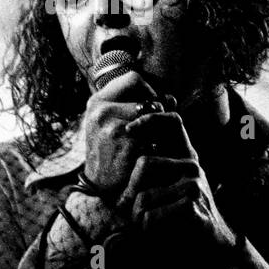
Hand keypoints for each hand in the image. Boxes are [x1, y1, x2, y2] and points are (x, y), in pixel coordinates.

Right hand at [81, 70, 161, 194]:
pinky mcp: (129, 145)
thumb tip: (171, 98)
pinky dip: (160, 147)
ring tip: (154, 144)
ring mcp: (115, 128)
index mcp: (97, 102)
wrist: (100, 189)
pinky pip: (158, 137)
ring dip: (161, 132)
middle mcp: (102, 112)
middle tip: (157, 131)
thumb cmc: (108, 153)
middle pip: (150, 101)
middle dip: (159, 116)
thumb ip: (132, 106)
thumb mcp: (108, 124)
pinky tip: (153, 156)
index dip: (149, 91)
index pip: (134, 79)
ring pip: (157, 119)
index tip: (153, 107)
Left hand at [116, 112, 238, 268]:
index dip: (150, 118)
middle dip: (130, 191)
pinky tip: (156, 233)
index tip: (129, 130)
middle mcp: (192, 166)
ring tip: (146, 226)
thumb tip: (125, 154)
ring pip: (144, 197)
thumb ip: (152, 172)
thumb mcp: (169, 187)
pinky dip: (147, 229)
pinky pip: (151, 216)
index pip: (173, 122)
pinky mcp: (193, 206)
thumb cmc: (183, 217)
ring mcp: (194, 184)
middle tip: (128, 209)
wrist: (212, 245)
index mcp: (186, 156)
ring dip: (138, 218)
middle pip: (145, 162)